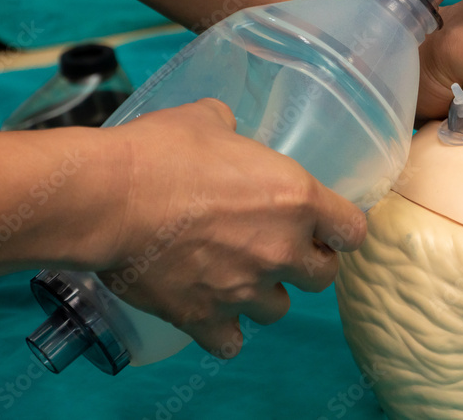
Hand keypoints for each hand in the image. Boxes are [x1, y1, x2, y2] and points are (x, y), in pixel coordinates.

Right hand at [99, 99, 365, 354]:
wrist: (110, 199)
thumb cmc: (161, 151)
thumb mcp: (207, 119)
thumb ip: (230, 128)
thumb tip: (226, 129)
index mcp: (297, 199)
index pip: (352, 231)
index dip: (340, 230)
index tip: (324, 227)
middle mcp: (281, 249)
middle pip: (322, 277)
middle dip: (305, 264)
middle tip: (278, 248)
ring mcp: (245, 289)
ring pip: (278, 310)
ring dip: (263, 295)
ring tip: (238, 276)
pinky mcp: (204, 317)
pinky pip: (230, 342)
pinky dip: (223, 331)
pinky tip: (210, 310)